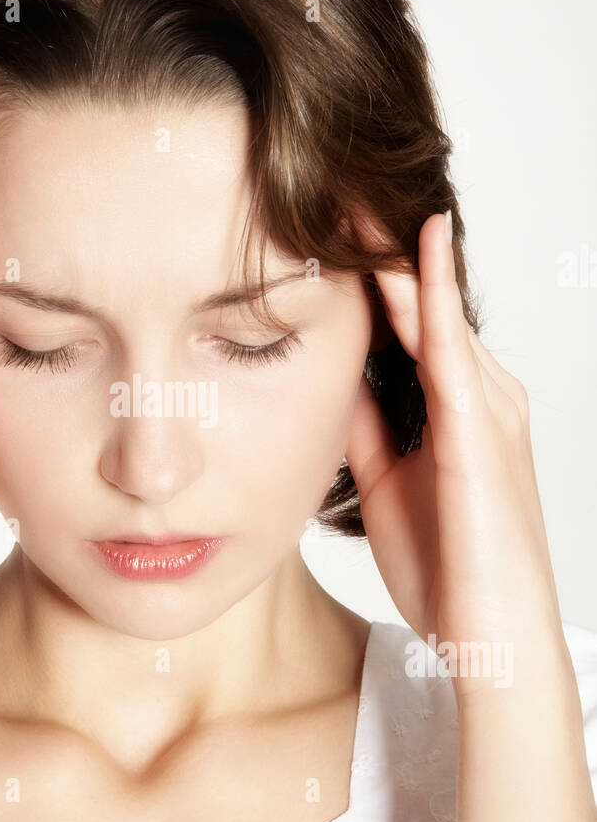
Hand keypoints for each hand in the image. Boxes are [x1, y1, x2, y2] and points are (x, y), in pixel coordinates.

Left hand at [345, 211, 565, 694]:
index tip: (332, 224)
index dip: (376, 273)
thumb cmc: (445, 569)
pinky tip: (415, 250)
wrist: (491, 638)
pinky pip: (450, 349)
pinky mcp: (481, 430)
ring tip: (361, 194)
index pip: (413, 322)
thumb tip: (330, 386)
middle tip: (341, 182)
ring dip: (402, 253)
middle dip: (386, 246)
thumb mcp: (384, 483)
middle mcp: (482, 394)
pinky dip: (432, 296)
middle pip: (426, 303)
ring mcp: (489, 407)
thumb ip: (365, 429)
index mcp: (460, 409)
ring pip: (437, 312)